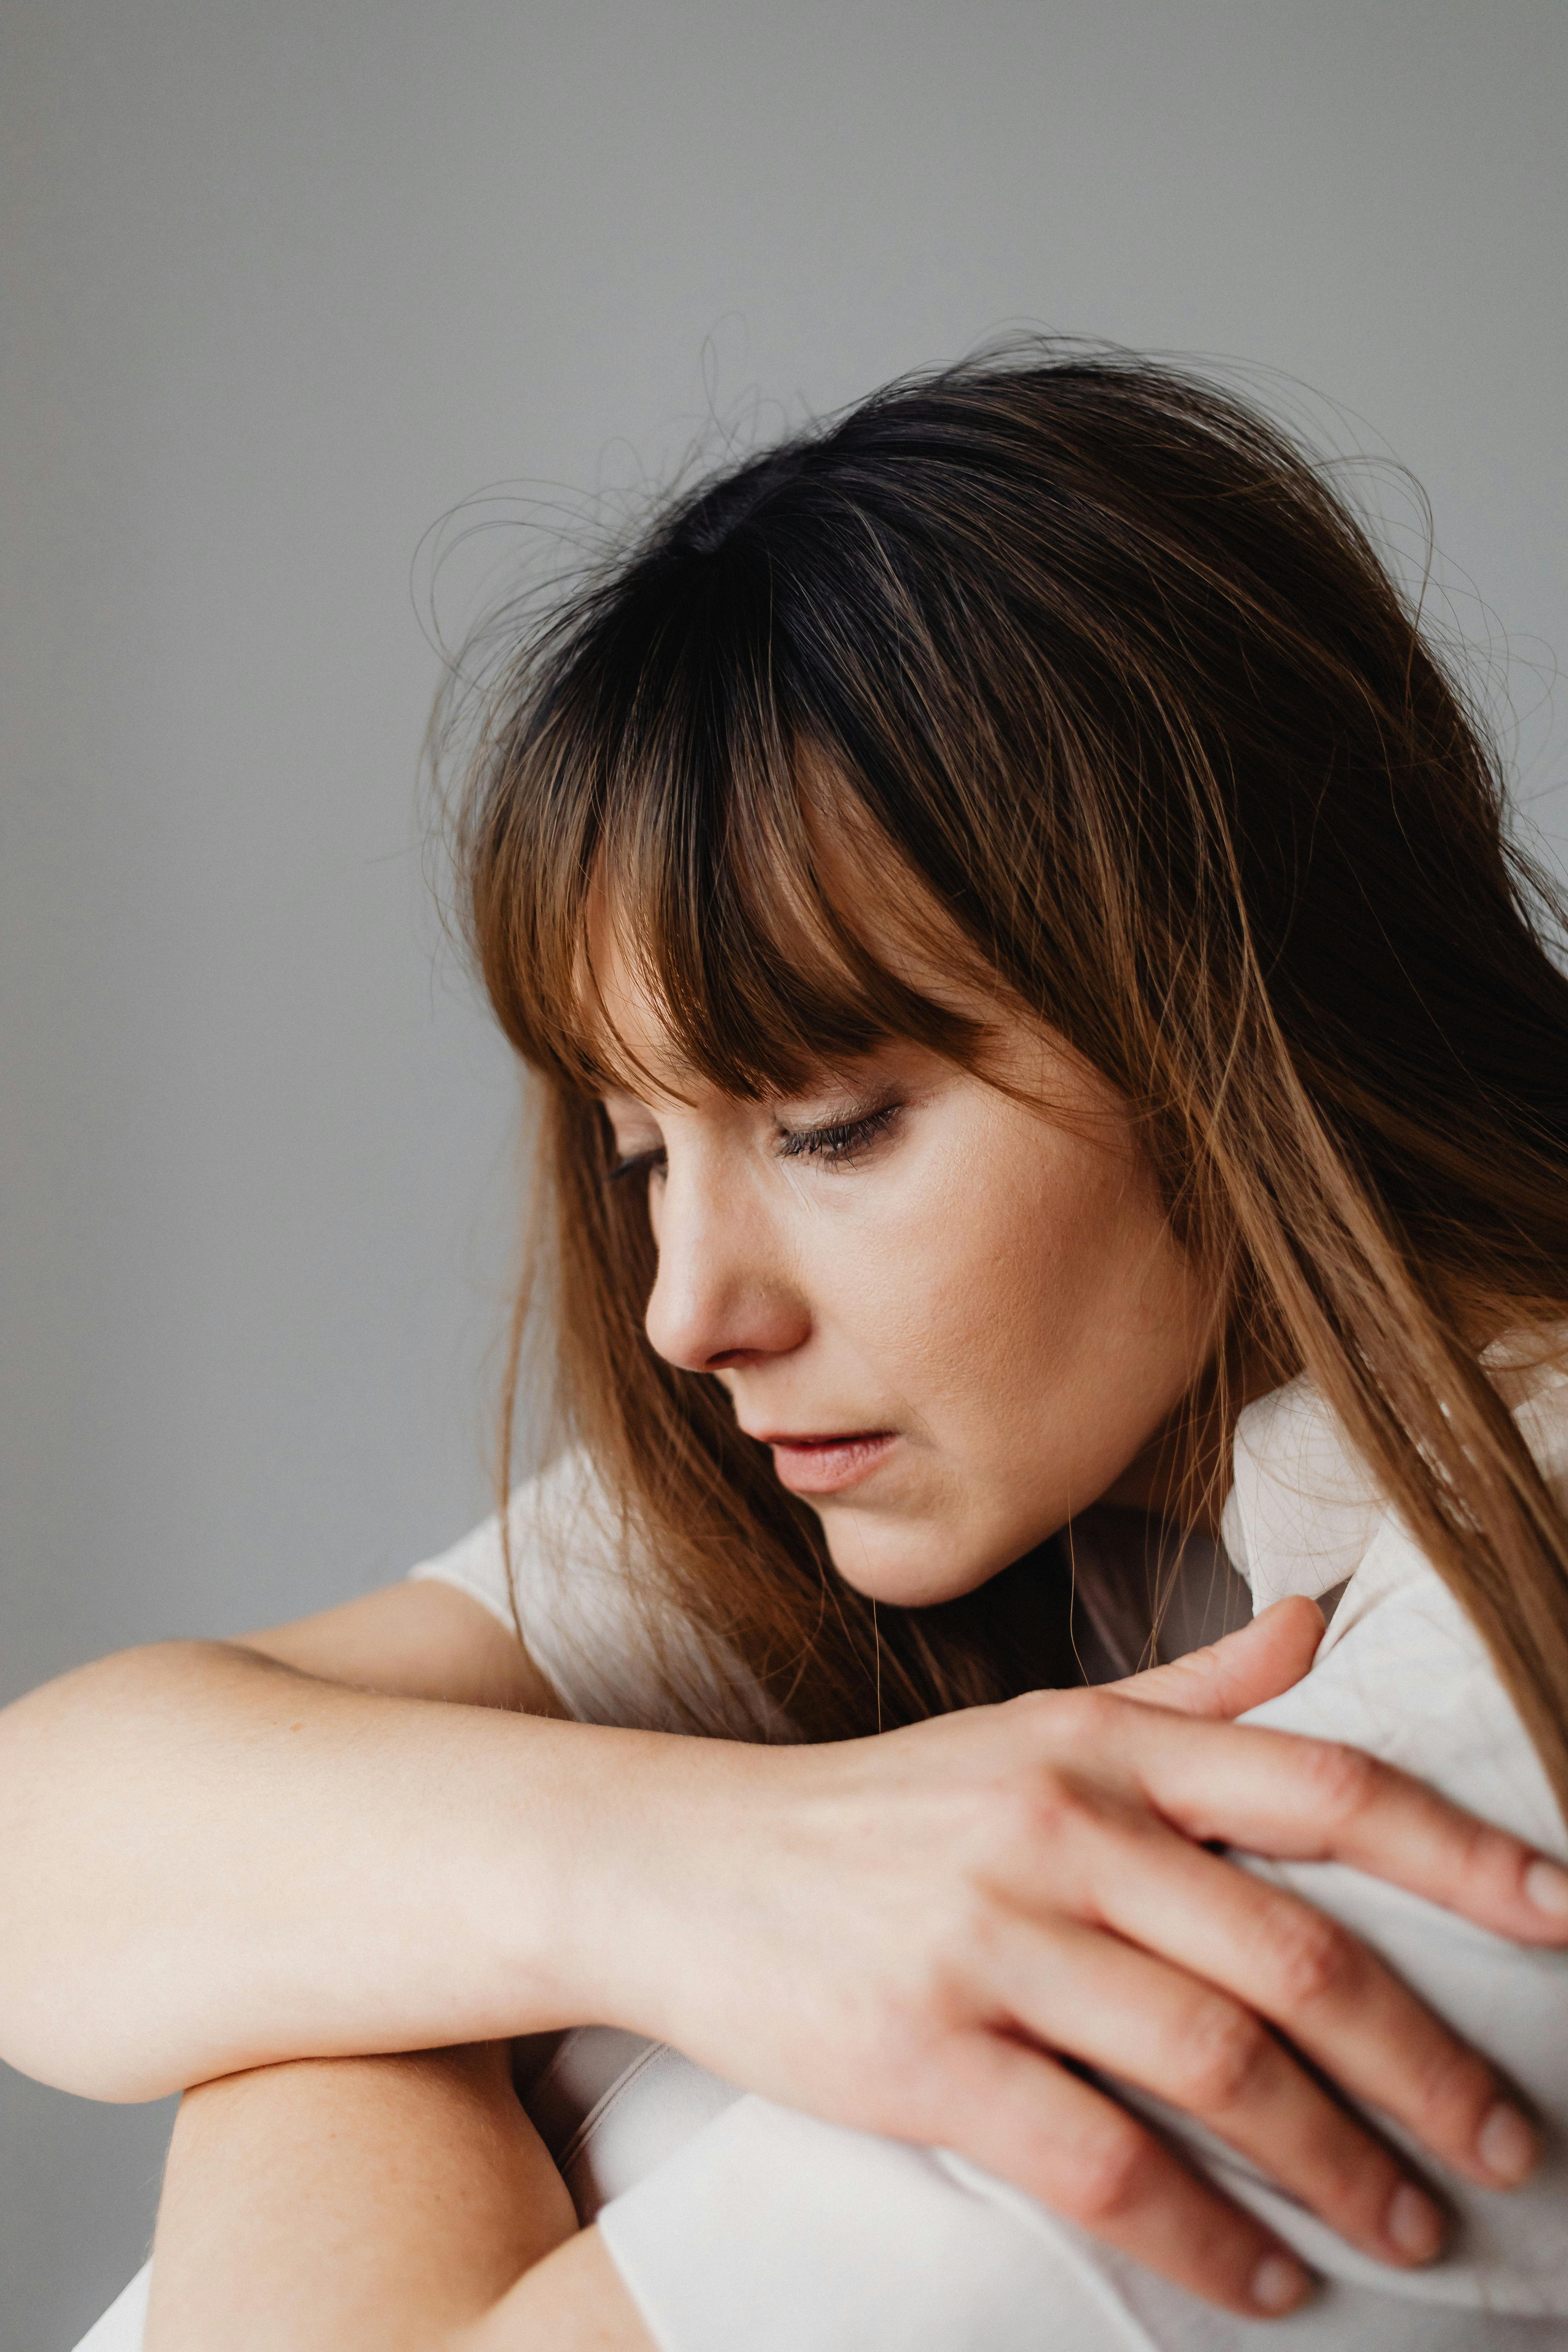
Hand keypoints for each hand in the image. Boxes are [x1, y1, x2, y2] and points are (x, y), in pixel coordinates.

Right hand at [578, 1598, 1567, 2320]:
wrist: (682, 1862)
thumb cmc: (882, 1807)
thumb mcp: (1035, 1725)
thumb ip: (1187, 1686)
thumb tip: (1314, 1629)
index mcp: (1099, 1746)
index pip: (1318, 1788)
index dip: (1456, 1854)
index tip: (1558, 1920)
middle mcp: (1060, 1828)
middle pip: (1294, 1956)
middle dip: (1428, 2066)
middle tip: (1507, 2146)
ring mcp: (990, 1940)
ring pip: (1219, 2067)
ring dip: (1339, 2168)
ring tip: (1407, 2232)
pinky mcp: (927, 2053)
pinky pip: (1104, 2159)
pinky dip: (1205, 2232)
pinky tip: (1261, 2277)